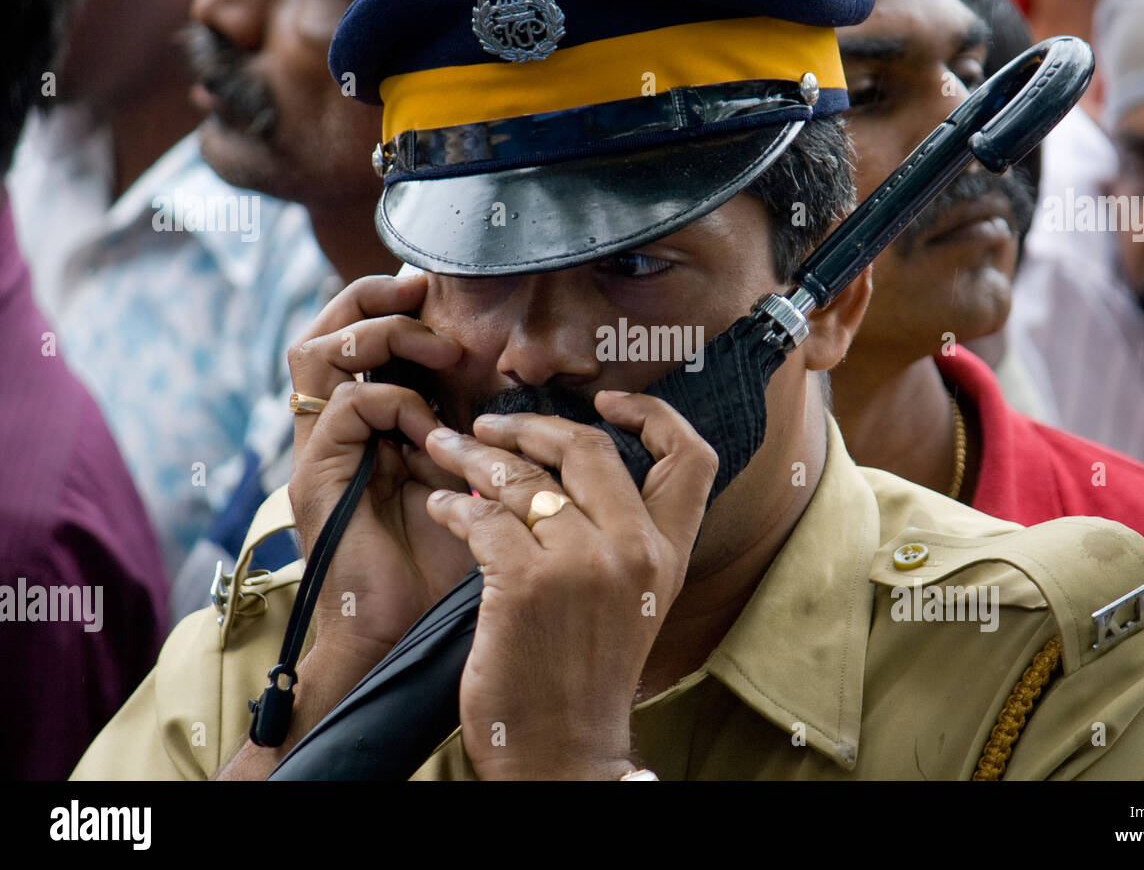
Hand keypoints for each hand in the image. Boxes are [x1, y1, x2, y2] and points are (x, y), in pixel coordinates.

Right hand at [286, 273, 475, 669]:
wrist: (408, 634)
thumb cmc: (448, 562)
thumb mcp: (470, 477)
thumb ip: (471, 429)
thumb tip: (509, 376)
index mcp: (368, 425)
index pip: (356, 335)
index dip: (392, 303)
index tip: (442, 293)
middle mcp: (334, 431)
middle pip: (324, 329)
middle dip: (374, 297)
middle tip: (425, 291)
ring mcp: (320, 453)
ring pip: (316, 352)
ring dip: (383, 338)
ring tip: (441, 352)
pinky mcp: (315, 478)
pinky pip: (344, 407)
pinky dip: (394, 403)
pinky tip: (433, 432)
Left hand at [424, 390, 717, 779]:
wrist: (563, 753)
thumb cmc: (585, 676)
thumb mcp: (629, 600)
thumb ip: (614, 534)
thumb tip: (553, 466)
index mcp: (668, 555)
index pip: (692, 457)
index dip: (654, 413)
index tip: (608, 399)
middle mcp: (635, 551)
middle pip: (590, 447)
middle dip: (533, 424)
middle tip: (492, 423)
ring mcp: (583, 565)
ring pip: (524, 476)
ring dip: (474, 455)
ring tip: (445, 449)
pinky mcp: (525, 584)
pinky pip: (483, 515)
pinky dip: (454, 504)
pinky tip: (442, 506)